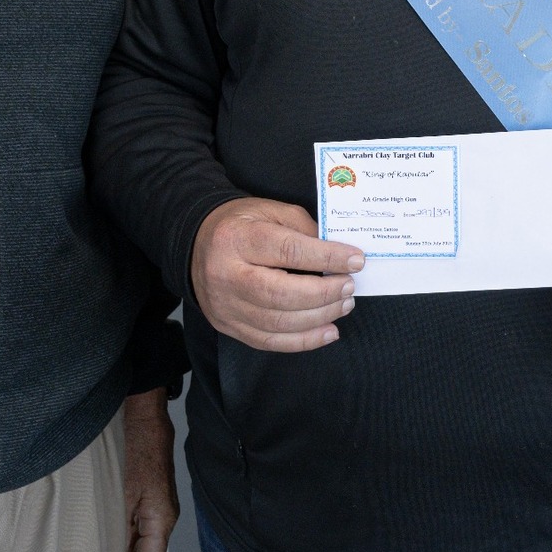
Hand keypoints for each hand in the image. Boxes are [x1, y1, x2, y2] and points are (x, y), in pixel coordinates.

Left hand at [121, 389, 176, 551]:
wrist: (142, 411)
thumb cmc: (135, 444)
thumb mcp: (120, 493)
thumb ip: (116, 529)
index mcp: (161, 519)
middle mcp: (162, 515)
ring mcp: (155, 504)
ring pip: (138, 541)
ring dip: (117, 549)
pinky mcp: (146, 493)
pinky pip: (134, 524)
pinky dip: (118, 532)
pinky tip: (97, 529)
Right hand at [190, 197, 362, 351]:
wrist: (196, 244)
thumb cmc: (241, 224)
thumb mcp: (271, 210)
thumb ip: (304, 229)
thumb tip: (338, 255)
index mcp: (237, 238)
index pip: (288, 250)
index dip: (326, 258)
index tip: (356, 260)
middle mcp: (226, 275)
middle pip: (280, 293)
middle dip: (324, 293)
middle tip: (349, 286)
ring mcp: (225, 306)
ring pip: (277, 322)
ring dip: (319, 317)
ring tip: (344, 305)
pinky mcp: (228, 326)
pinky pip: (270, 342)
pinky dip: (304, 341)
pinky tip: (328, 331)